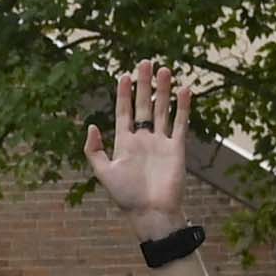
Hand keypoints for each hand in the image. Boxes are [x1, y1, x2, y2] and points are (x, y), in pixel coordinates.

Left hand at [88, 59, 193, 227]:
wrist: (151, 213)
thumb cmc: (126, 197)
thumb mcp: (104, 173)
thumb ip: (94, 150)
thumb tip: (92, 126)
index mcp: (125, 143)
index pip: (124, 112)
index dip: (124, 94)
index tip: (124, 75)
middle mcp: (143, 139)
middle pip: (144, 105)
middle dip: (144, 85)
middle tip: (146, 63)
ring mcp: (161, 142)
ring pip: (162, 110)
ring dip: (163, 90)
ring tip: (165, 69)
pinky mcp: (176, 148)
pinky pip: (180, 123)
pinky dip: (183, 107)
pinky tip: (184, 90)